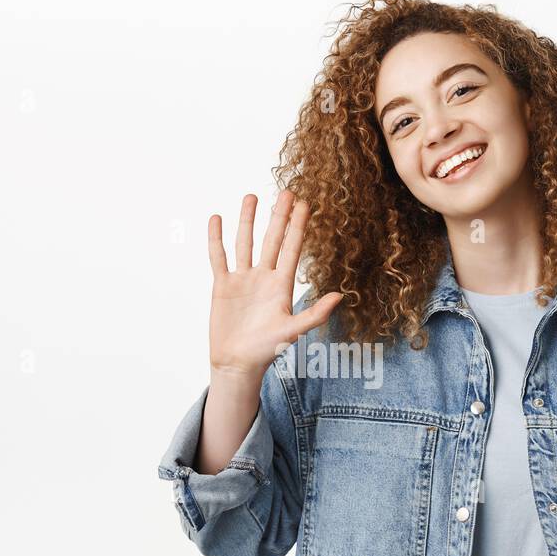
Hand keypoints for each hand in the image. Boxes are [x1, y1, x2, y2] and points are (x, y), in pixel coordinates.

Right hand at [206, 190, 342, 378]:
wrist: (238, 363)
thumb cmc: (267, 351)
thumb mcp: (293, 331)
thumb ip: (315, 313)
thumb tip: (339, 296)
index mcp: (281, 285)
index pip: (291, 248)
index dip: (297, 226)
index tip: (304, 204)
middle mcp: (263, 277)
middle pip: (272, 239)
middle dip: (279, 216)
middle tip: (286, 191)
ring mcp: (242, 279)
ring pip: (245, 242)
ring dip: (248, 220)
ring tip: (252, 196)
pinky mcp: (222, 285)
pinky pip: (219, 257)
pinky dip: (217, 238)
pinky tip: (217, 219)